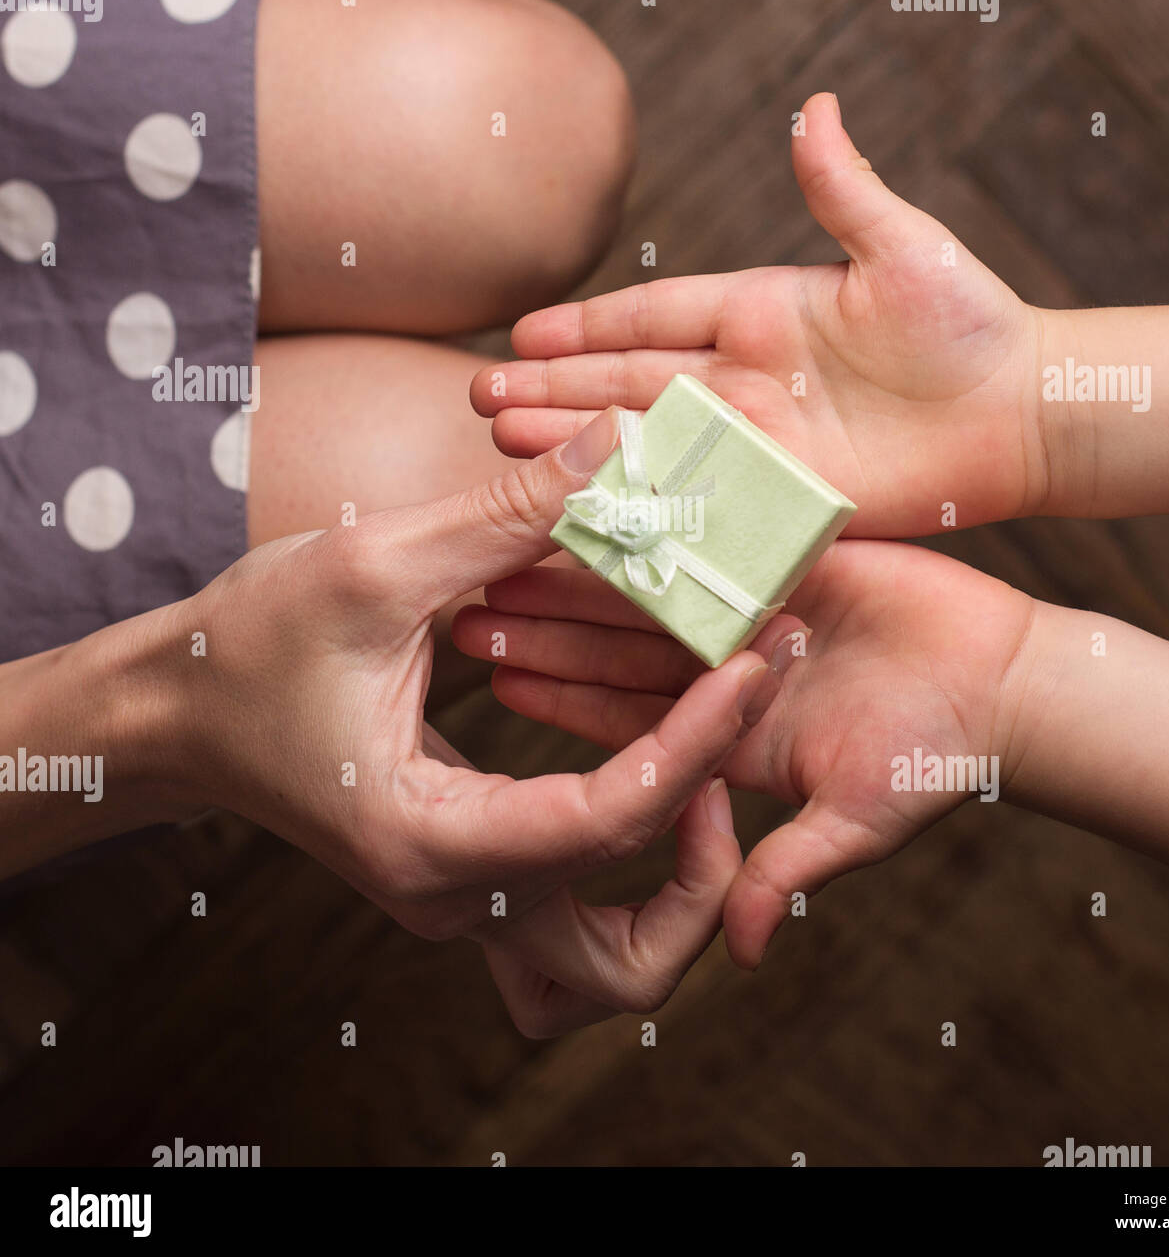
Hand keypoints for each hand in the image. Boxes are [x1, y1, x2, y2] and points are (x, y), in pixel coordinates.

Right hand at [150, 409, 785, 1034]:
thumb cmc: (248, 645)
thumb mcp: (375, 566)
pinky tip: (663, 730)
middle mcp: (458, 900)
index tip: (762, 655)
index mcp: (430, 845)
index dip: (703, 736)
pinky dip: (642, 830)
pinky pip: (584, 887)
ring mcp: (467, 899)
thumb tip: (622, 446)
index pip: (611, 819)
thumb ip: (508, 516)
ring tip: (715, 738)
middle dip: (713, 859)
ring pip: (617, 953)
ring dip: (687, 869)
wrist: (172, 714)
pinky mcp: (474, 869)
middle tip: (741, 732)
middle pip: (633, 955)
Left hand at [453, 540, 1041, 966]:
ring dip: (587, 571)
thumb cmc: (939, 758)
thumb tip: (740, 954)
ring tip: (515, 544)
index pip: (622, 715)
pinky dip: (665, 518)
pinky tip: (607, 494)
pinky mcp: (794, 561)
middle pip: (621, 646)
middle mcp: (730, 675)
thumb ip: (790, 871)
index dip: (556, 693)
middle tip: (474, 600)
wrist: (1014, 684)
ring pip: (657, 586)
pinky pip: (716, 536)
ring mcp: (759, 616)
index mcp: (729, 736)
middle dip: (550, 627)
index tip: (490, 670)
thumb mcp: (858, 820)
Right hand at [472, 91, 1049, 536]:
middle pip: (629, 385)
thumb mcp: (904, 247)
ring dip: (577, 446)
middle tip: (481, 400)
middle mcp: (744, 380)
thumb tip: (815, 109)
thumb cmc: (968, 323)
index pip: (652, 317)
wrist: (1018, 415)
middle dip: (554, 393)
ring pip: (649, 444)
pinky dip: (643, 505)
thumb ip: (844, 190)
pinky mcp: (780, 498)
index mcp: (759, 313)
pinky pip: (700, 502)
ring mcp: (757, 444)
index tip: (522, 336)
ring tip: (506, 447)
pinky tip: (584, 510)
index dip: (586, 327)